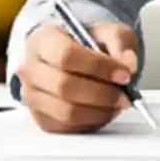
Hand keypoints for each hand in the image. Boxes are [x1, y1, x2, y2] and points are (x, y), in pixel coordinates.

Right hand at [16, 22, 137, 133]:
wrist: (70, 58)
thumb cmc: (84, 44)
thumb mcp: (106, 32)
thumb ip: (120, 42)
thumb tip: (128, 63)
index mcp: (43, 40)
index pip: (65, 55)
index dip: (98, 67)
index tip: (123, 74)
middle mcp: (31, 68)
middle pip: (64, 87)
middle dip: (102, 93)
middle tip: (124, 94)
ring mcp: (33, 96)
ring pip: (66, 112)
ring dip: (99, 111)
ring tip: (116, 103)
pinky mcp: (40, 118)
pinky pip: (67, 128)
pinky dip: (91, 123)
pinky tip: (103, 111)